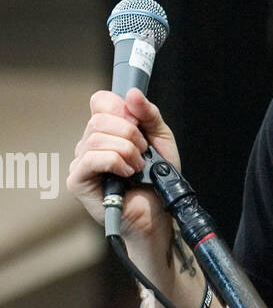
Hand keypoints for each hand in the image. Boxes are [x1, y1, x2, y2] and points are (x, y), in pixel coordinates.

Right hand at [67, 87, 180, 244]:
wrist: (159, 214)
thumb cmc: (157, 181)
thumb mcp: (161, 140)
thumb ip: (149, 115)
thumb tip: (132, 93)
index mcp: (105, 131)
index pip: (100, 101)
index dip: (121, 109)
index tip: (139, 126)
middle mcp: (89, 144)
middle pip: (99, 119)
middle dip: (129, 134)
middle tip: (143, 153)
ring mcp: (81, 162)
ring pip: (96, 138)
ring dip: (126, 151)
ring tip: (138, 167)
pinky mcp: (78, 181)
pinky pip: (91, 158)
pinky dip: (115, 162)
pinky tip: (126, 174)